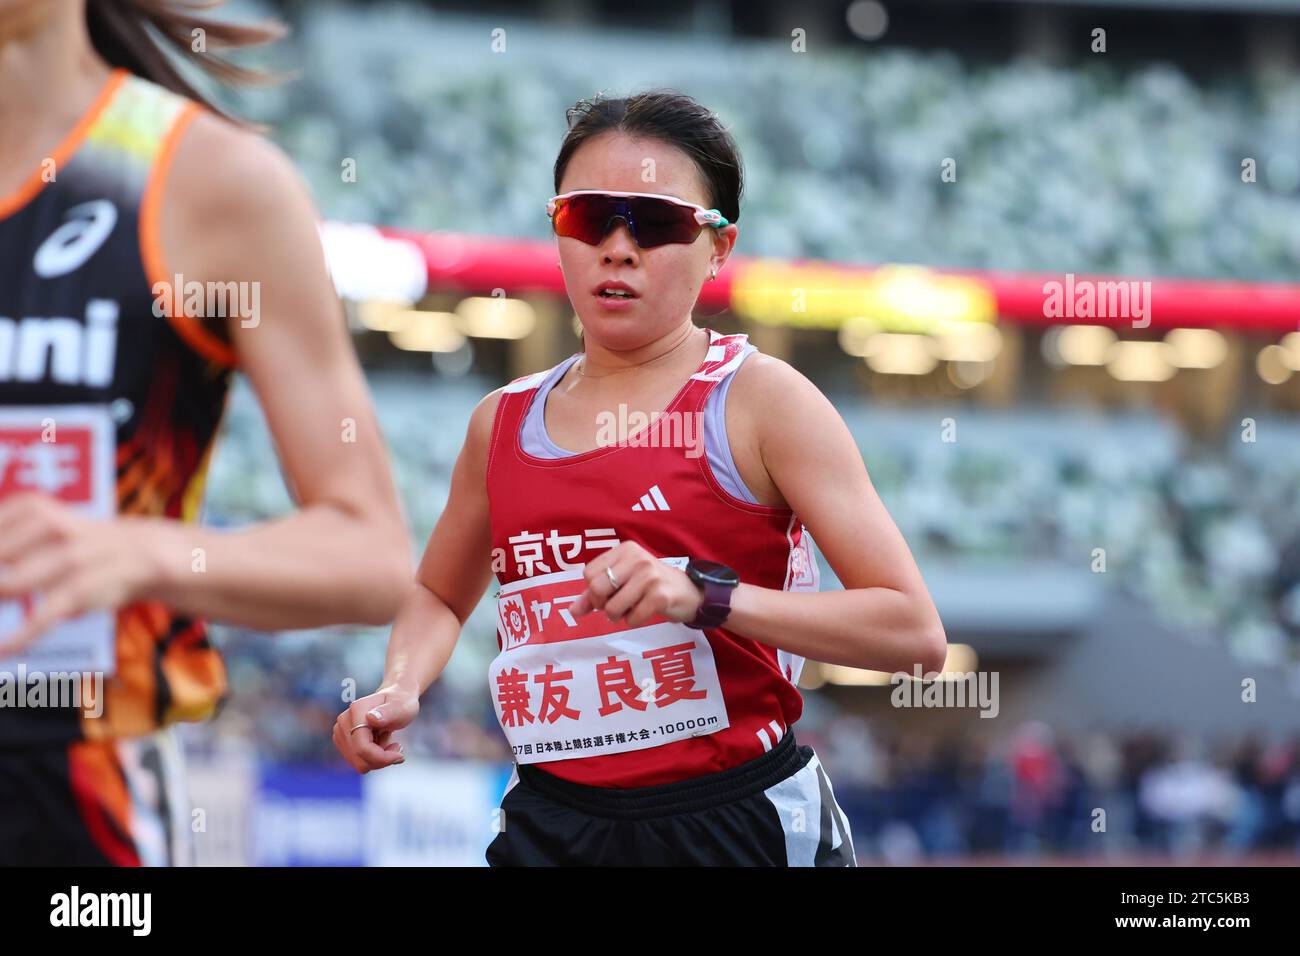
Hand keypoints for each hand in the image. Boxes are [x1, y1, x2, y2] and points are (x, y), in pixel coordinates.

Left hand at [0, 493, 163, 657]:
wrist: (142, 552)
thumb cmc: (75, 545)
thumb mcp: (39, 529)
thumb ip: (3, 544)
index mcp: (31, 508)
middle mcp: (50, 527)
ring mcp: (70, 557)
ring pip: (13, 583)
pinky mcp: (84, 588)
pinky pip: (45, 615)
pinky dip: (19, 636)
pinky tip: (4, 649)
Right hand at [333, 682, 419, 773]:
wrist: (395, 698)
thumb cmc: (400, 702)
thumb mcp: (401, 706)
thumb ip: (388, 712)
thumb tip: (371, 718)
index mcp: (357, 710)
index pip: (362, 747)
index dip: (382, 758)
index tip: (400, 755)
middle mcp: (344, 721)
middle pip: (359, 759)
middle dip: (381, 759)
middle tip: (396, 747)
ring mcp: (340, 732)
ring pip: (358, 763)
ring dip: (378, 758)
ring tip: (388, 741)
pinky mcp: (342, 741)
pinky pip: (358, 762)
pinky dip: (372, 758)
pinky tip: (380, 744)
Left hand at [569, 541, 702, 627]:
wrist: (690, 592)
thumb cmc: (651, 586)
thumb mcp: (623, 582)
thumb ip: (595, 594)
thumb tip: (572, 610)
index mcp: (625, 550)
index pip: (588, 574)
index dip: (593, 591)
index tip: (608, 594)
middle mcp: (637, 558)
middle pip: (596, 589)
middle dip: (603, 605)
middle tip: (618, 604)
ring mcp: (649, 576)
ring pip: (612, 607)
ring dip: (619, 616)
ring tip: (633, 607)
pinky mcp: (659, 595)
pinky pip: (632, 618)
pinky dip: (634, 621)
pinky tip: (646, 611)